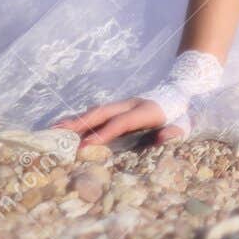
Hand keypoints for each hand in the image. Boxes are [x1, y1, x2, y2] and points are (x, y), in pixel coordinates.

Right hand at [52, 98, 185, 147]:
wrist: (183, 91)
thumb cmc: (183, 115)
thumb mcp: (185, 125)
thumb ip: (174, 133)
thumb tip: (162, 139)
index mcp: (147, 110)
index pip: (121, 122)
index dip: (104, 134)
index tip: (85, 147)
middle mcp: (131, 104)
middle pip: (102, 112)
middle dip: (80, 123)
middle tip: (56, 134)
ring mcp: (123, 104)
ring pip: (96, 110)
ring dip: (75, 120)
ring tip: (53, 131)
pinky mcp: (119, 107)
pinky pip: (97, 112)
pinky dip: (81, 119)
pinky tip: (66, 127)